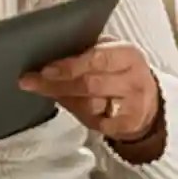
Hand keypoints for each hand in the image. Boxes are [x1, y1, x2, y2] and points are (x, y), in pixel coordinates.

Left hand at [18, 37, 160, 142]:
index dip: (69, 65)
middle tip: (31, 82)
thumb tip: (41, 58)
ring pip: (91, 105)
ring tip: (48, 91)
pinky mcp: (131, 125)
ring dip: (66, 99)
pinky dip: (82, 116)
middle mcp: (134, 78)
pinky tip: (72, 107)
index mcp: (127, 54)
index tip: (44, 70)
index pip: (97, 59)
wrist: (146, 99)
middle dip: (57, 84)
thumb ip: (80, 53)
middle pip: (90, 84)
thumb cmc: (115, 71)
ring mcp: (135, 103)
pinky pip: (99, 124)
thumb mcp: (104, 53)